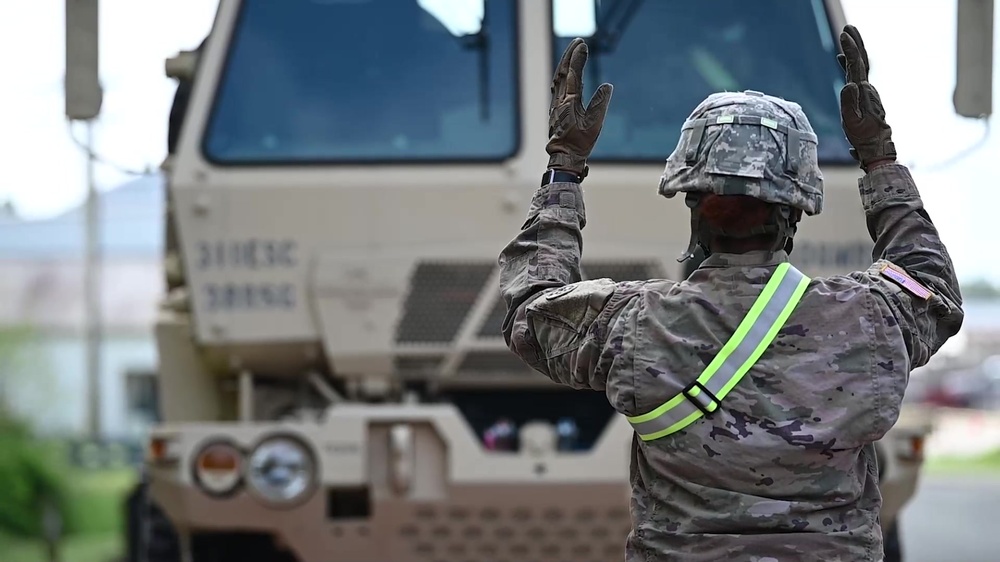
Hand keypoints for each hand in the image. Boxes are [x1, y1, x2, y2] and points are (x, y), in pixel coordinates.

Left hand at [546, 38, 612, 175]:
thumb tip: (607, 86)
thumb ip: (600, 104)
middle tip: (578, 40)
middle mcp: (560, 100)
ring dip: (565, 61)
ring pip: (558, 77)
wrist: (563, 156)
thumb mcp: (594, 124)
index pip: (573, 74)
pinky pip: (557, 84)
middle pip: (563, 71)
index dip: (578, 58)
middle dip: (570, 54)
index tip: (583, 45)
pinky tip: (565, 69)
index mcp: (570, 102)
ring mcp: (556, 103)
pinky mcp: (556, 107)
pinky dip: (562, 72)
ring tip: (573, 50)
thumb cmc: (580, 143)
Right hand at [837, 25, 895, 170]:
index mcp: (863, 92)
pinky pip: (858, 74)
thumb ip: (849, 103)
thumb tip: (848, 84)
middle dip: (856, 43)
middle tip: (849, 27)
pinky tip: (844, 61)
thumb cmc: (863, 137)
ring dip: (854, 50)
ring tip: (846, 38)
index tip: (844, 35)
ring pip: (861, 65)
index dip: (850, 49)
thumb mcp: (852, 123)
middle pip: (862, 60)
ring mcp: (867, 92)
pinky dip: (851, 63)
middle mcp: (867, 88)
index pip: (856, 65)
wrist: (877, 147)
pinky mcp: (864, 97)